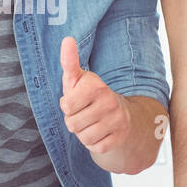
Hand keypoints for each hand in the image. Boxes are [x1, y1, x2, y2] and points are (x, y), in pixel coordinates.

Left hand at [59, 37, 127, 154]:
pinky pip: (94, 147)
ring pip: (83, 137)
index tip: (76, 100)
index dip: (67, 106)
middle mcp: (109, 102)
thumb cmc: (91, 95)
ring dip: (83, 133)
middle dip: (73, 121)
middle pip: (72, 124)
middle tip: (84, 113)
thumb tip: (67, 39)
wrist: (121, 114)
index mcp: (96, 86)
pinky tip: (100, 132)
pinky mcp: (119, 138)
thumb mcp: (78, 78)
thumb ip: (69, 61)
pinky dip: (94, 143)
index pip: (66, 106)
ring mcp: (116, 121)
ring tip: (91, 123)